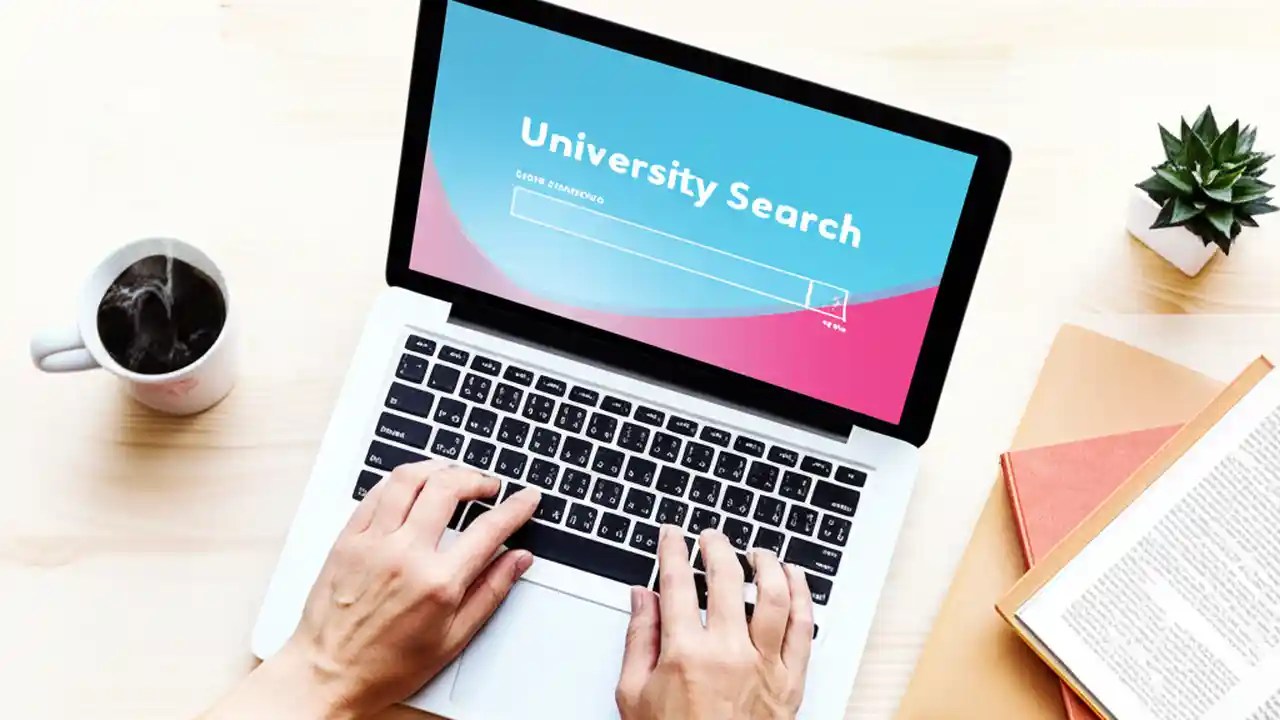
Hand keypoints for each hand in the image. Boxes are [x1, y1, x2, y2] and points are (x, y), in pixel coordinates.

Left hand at [199, 460, 539, 719]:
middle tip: (487, 485)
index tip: (527, 497)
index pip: (489, 529)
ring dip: (437, 468)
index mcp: (438, 583)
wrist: (327, 675)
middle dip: (476, 477)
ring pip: (408, 479)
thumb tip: (518, 560)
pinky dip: (400, 481)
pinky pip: (376, 493)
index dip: (516, 507)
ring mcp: (373, 543)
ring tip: (451, 474)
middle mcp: (405, 555)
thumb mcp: (453, 638)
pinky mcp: (347, 540)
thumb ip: (490, 592)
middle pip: (448, 487)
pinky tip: (412, 486)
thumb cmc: (387, 665)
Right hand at [615, 526, 813, 719]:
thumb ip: (639, 638)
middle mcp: (728, 654)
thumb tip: (643, 596)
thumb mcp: (634, 695)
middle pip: (727, 579)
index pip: (678, 584)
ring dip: (764, 563)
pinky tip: (793, 577)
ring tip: (755, 552)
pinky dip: (801, 595)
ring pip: (773, 595)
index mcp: (686, 655)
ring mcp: (764, 666)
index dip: (673, 551)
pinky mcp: (791, 681)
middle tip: (709, 537)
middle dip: (716, 547)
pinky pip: (804, 627)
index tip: (672, 536)